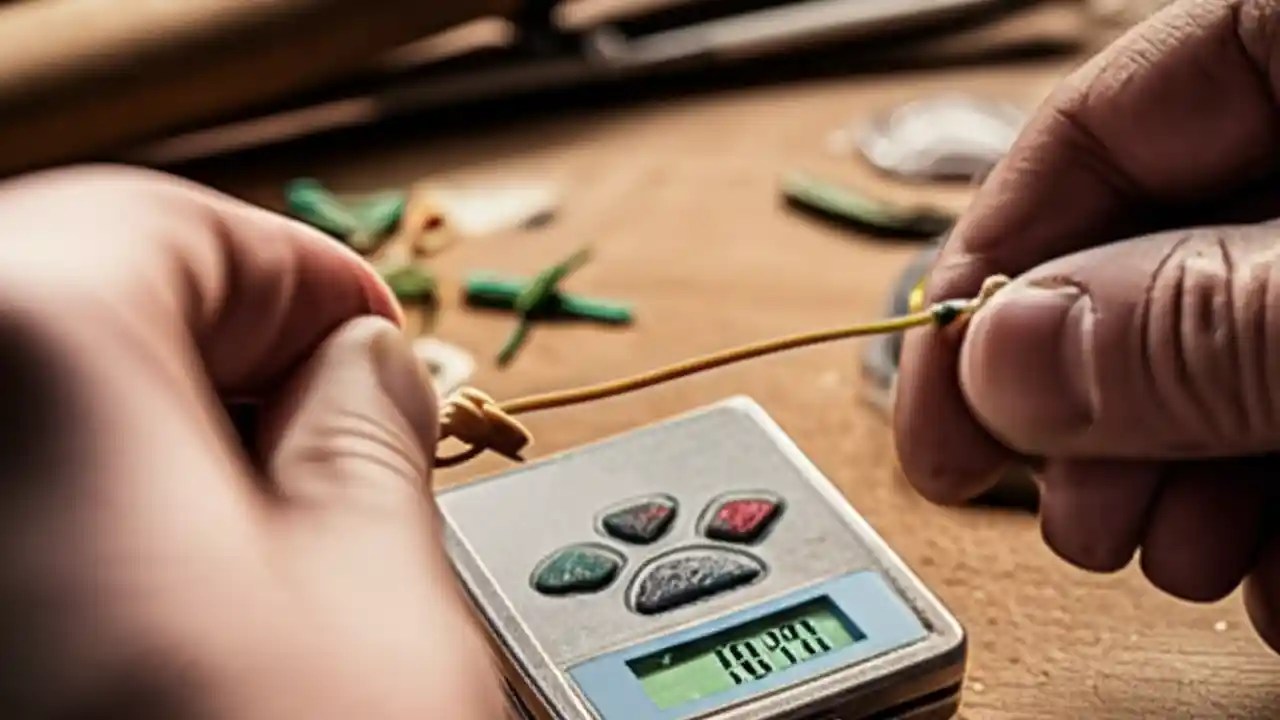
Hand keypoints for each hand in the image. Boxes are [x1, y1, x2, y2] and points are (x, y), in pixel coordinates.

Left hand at [0, 165, 503, 718]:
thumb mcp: (379, 606)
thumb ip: (370, 441)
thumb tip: (362, 372)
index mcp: (29, 365)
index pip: (170, 232)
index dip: (309, 285)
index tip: (381, 354)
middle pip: (93, 317)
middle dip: (238, 369)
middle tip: (337, 459)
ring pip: (55, 414)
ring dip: (175, 450)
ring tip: (270, 553)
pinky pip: (29, 496)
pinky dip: (107, 519)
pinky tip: (176, 605)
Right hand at [894, 0, 1279, 650]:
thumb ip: (1202, 321)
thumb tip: (1006, 361)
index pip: (1096, 130)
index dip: (991, 277)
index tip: (931, 413)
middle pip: (1156, 254)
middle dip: (1099, 409)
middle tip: (1068, 513)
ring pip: (1232, 343)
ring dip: (1186, 473)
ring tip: (1181, 555)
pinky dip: (1278, 489)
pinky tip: (1275, 561)